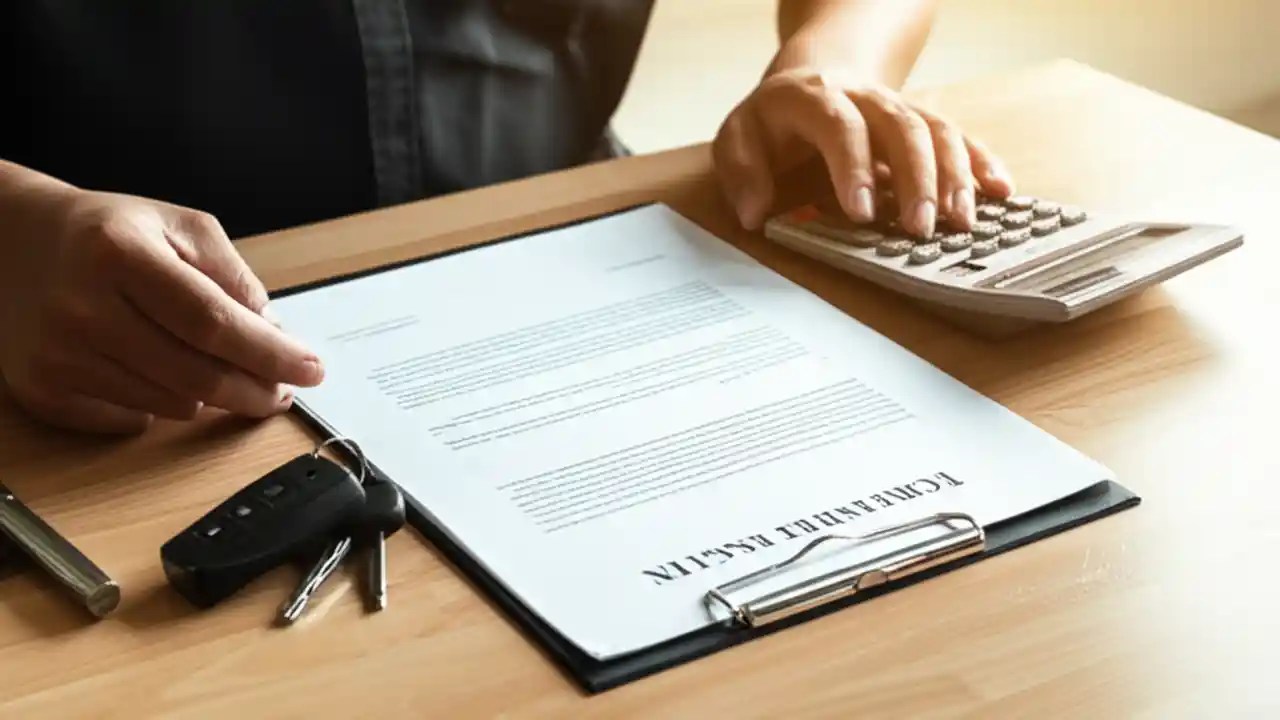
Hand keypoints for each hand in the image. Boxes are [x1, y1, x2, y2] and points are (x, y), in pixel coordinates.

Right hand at [0, 187, 323, 433]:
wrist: (9, 243)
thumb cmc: (107, 233)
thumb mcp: (178, 226)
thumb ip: (232, 275)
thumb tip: (273, 335)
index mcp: (120, 254)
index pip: (214, 322)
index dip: (270, 354)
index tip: (311, 370)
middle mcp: (82, 307)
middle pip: (196, 374)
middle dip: (255, 390)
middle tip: (281, 391)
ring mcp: (58, 355)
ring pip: (170, 404)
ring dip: (211, 396)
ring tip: (220, 371)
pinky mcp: (42, 391)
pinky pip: (131, 420)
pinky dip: (161, 404)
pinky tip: (159, 374)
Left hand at [713, 67, 1015, 235]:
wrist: (811, 81)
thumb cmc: (773, 124)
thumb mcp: (738, 140)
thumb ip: (742, 174)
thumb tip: (753, 214)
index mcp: (813, 97)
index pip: (840, 126)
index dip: (852, 167)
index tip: (861, 213)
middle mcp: (863, 96)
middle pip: (900, 127)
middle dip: (915, 179)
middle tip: (920, 229)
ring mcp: (898, 107)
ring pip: (936, 130)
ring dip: (954, 176)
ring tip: (962, 222)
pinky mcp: (922, 121)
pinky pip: (959, 136)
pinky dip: (982, 162)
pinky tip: (1001, 191)